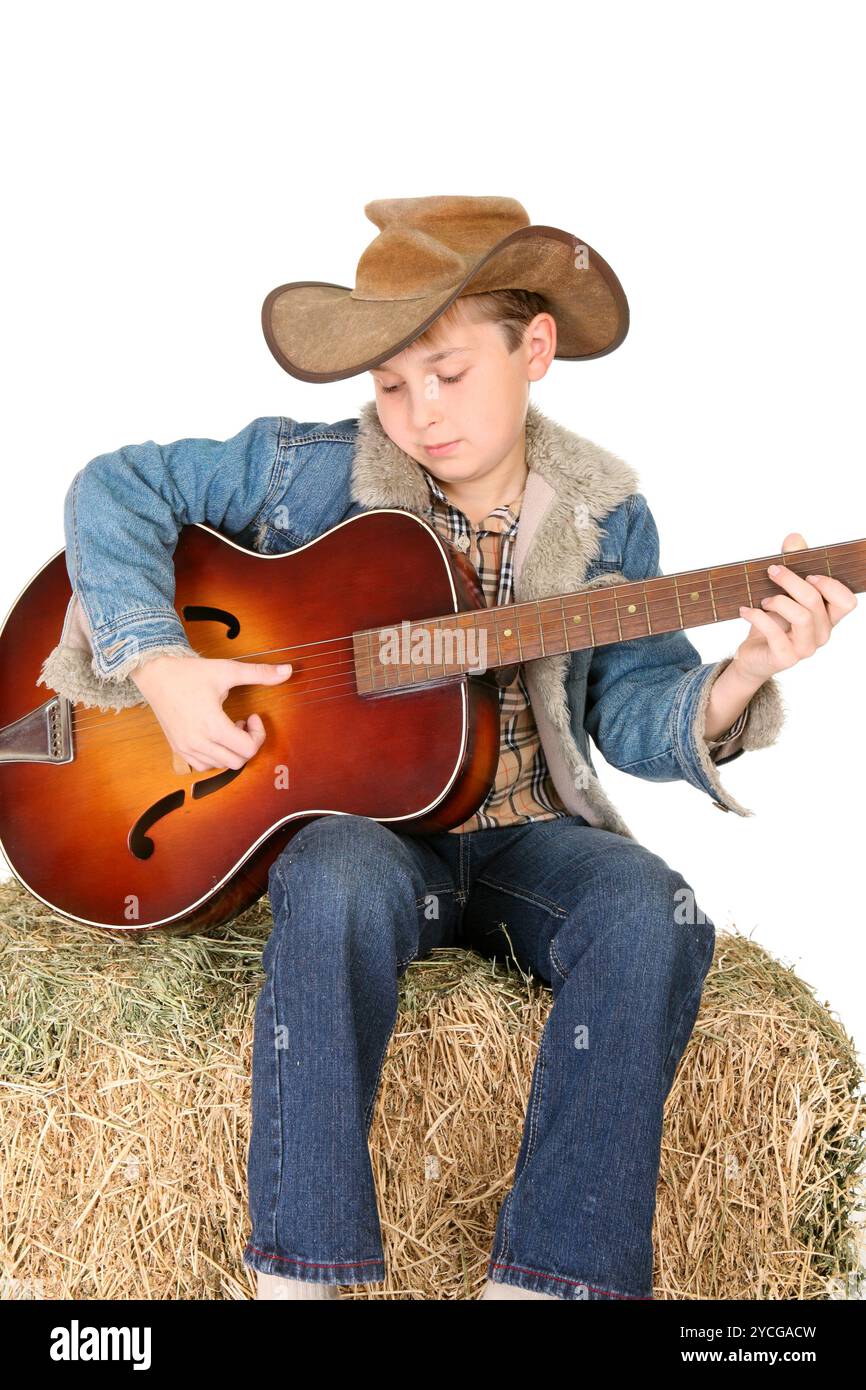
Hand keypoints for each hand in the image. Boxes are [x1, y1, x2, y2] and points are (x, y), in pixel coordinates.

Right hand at [131, 652, 292, 771]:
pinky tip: (215, 737)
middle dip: (247, 744)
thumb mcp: (227, 671)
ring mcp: (186, 748)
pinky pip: (203, 766)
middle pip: (237, 761)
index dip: (258, 734)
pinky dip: (215, 757)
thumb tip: (288, 671)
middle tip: (242, 724)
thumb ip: (259, 673)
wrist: (155, 674)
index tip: (252, 716)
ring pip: (221, 766)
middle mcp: (198, 742)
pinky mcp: (178, 749)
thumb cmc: (189, 673)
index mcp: (212, 725)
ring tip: (227, 728)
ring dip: (231, 751)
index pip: (248, 749)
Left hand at [733, 532, 857, 683]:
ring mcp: (806, 648)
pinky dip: (757, 617)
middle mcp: (822, 633)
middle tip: (772, 570)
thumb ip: (792, 564)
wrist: (753, 655)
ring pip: (802, 616)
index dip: (831, 585)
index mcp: (827, 616)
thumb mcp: (781, 591)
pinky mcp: (786, 658)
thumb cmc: (772, 622)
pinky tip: (745, 610)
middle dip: (792, 580)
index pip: (847, 601)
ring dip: (778, 601)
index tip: (809, 573)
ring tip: (763, 600)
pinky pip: (775, 633)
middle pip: (816, 601)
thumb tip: (794, 538)